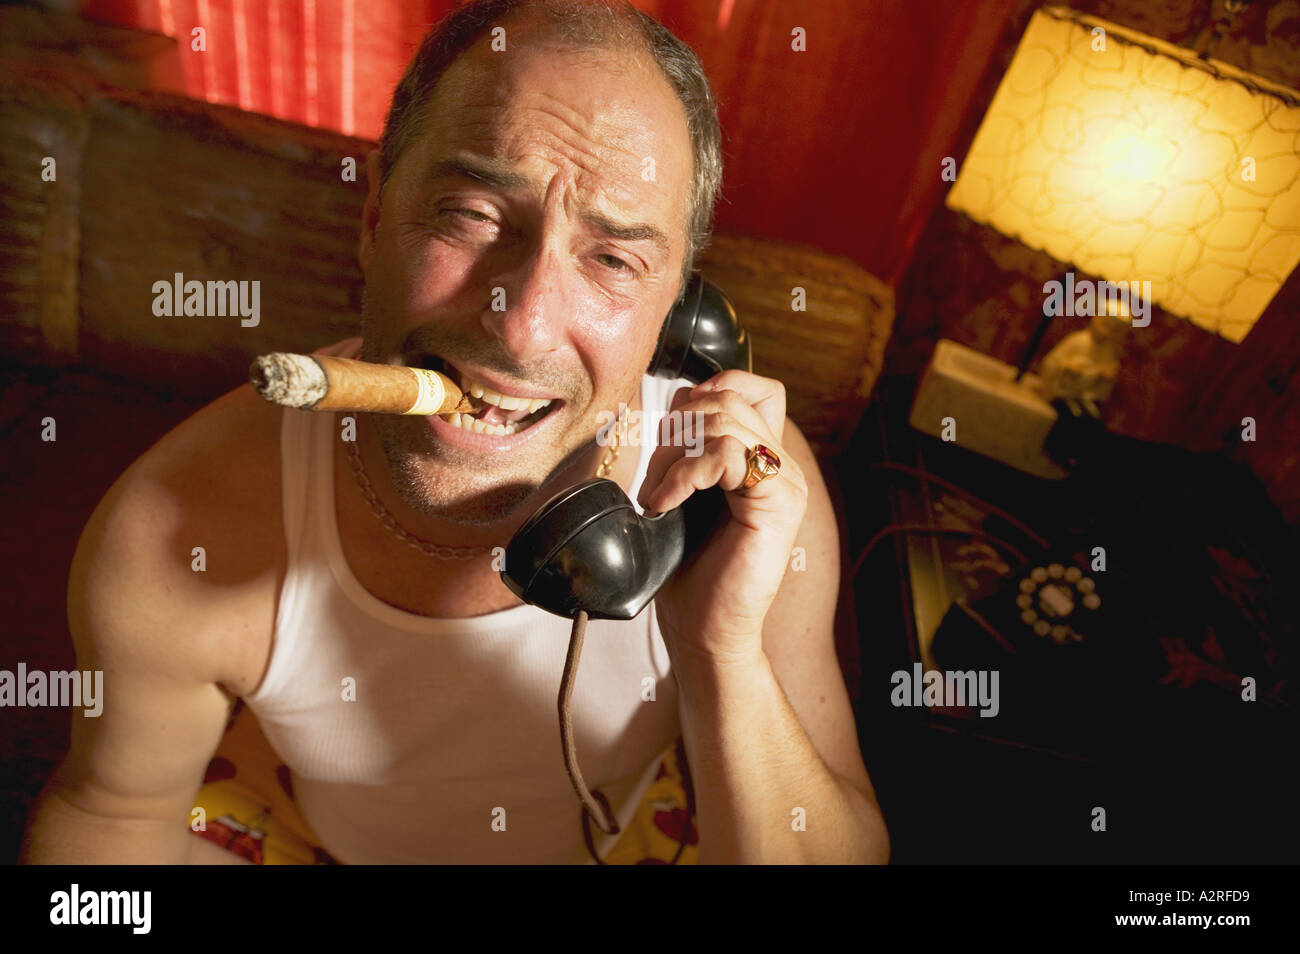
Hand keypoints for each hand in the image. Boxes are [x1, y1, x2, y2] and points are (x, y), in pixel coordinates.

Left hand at [638, 370, 807, 666]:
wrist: (706, 631)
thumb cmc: (690, 570)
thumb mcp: (683, 494)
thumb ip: (689, 449)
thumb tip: (672, 401)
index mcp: (764, 459)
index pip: (749, 386)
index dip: (705, 392)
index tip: (671, 436)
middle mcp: (783, 466)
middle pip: (729, 397)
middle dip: (676, 427)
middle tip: (656, 479)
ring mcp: (787, 484)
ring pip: (726, 420)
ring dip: (675, 454)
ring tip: (658, 497)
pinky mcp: (779, 505)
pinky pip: (729, 456)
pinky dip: (684, 475)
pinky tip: (664, 505)